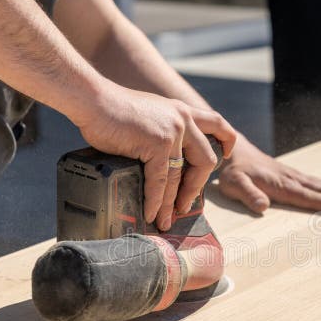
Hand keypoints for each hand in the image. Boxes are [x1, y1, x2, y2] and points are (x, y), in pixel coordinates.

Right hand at [72, 80, 236, 229]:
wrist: (93, 99)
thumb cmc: (112, 110)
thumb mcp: (150, 114)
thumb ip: (163, 132)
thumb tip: (163, 164)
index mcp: (183, 111)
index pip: (217, 123)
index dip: (227, 141)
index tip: (227, 156)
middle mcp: (183, 120)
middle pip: (206, 160)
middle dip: (196, 188)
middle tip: (184, 205)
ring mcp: (173, 132)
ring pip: (180, 177)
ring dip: (172, 203)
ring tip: (166, 220)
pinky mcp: (158, 144)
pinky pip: (160, 181)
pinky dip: (156, 201)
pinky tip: (151, 213)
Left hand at [217, 135, 320, 215]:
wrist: (234, 152)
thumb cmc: (233, 172)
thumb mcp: (235, 184)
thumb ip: (248, 195)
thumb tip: (263, 207)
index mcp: (281, 185)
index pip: (309, 197)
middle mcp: (292, 179)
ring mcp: (293, 176)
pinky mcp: (291, 175)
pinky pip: (315, 183)